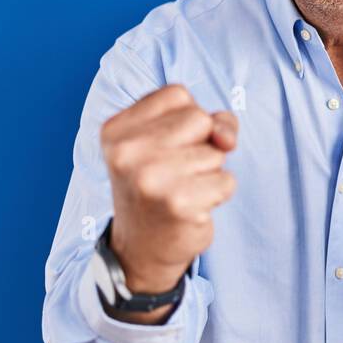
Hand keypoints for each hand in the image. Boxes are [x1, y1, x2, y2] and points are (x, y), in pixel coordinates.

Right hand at [101, 84, 237, 296]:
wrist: (142, 248)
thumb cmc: (161, 185)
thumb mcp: (172, 142)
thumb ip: (209, 121)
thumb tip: (226, 138)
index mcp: (116, 129)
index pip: (178, 94)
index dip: (188, 119)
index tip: (168, 146)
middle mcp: (127, 152)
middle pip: (199, 118)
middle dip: (202, 143)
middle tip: (177, 170)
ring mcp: (151, 179)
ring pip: (216, 151)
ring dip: (210, 171)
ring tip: (183, 189)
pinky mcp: (178, 204)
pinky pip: (226, 181)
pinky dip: (219, 193)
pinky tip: (193, 207)